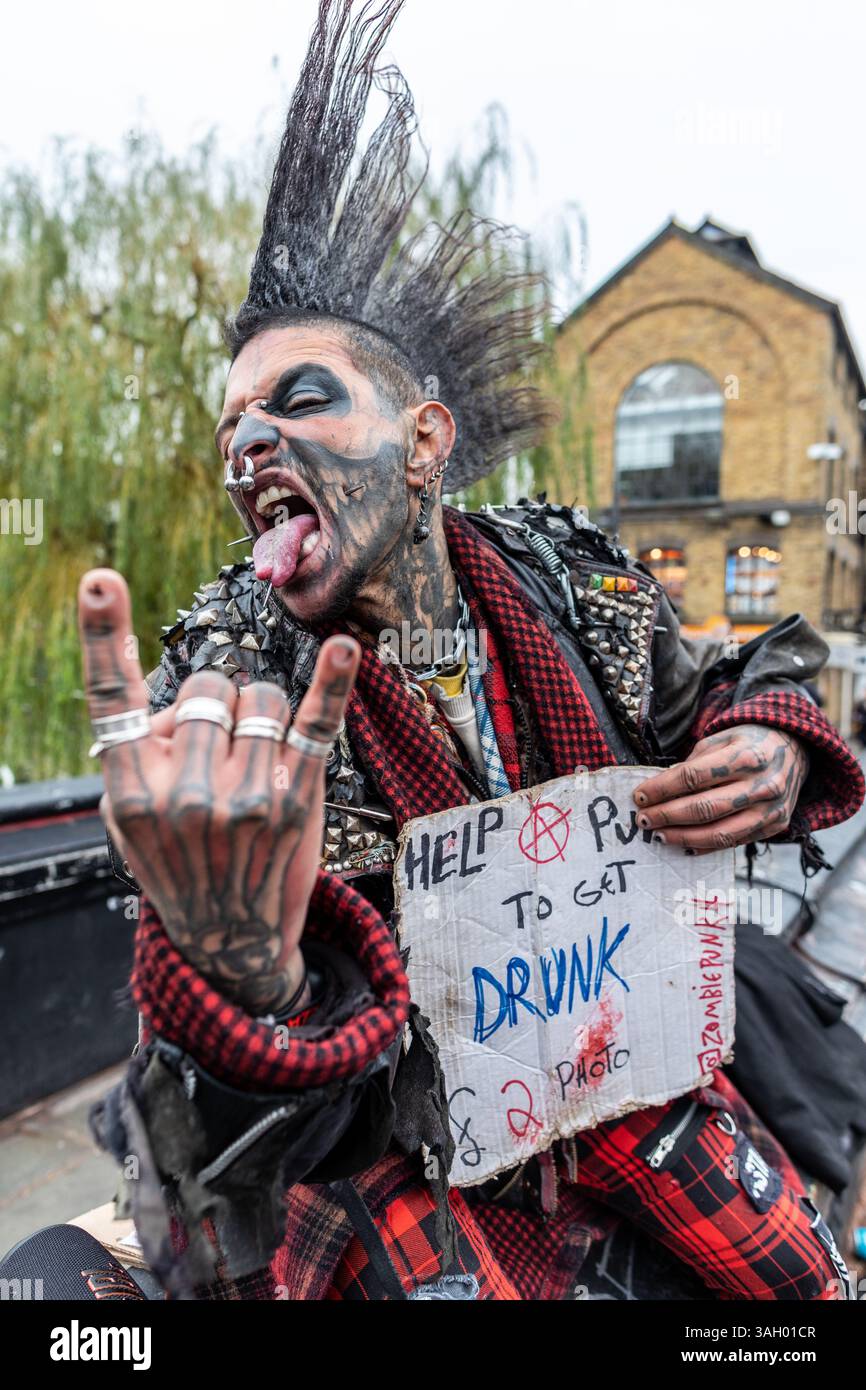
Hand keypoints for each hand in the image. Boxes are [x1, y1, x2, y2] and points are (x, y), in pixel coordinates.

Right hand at [78, 568, 359, 1014]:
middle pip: (209, 684)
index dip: (104, 636)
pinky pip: (314, 725)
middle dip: (217, 704)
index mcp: (129, 788)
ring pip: (261, 695)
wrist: (229, 939)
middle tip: (218, 753)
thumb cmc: (177, 859)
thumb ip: (142, 748)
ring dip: (262, 713)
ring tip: (254, 758)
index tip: (100, 580)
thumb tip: (187, 696)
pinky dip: (332, 683)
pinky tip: (342, 648)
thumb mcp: (128, 816)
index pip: (111, 700)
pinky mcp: (295, 801)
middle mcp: (182, 791)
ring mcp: (242, 798)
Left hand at [632, 724, 808, 853]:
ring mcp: (772, 809)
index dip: (661, 789)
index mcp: (745, 756)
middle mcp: (762, 784)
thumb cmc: (748, 742)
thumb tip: (660, 791)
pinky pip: (735, 843)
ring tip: (659, 836)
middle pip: (704, 808)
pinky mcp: (776, 826)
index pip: (693, 777)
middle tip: (643, 820)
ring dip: (683, 838)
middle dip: (667, 816)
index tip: (638, 796)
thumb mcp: (721, 739)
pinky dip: (706, 847)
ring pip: (720, 834)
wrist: (794, 748)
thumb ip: (693, 764)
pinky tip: (684, 845)